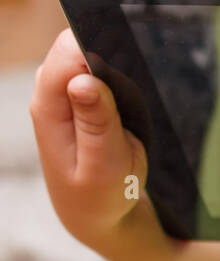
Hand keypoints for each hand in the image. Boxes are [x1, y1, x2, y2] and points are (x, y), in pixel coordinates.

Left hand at [29, 29, 172, 260]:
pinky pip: (100, 71)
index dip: (99, 50)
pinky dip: (118, 83)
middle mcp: (51, 91)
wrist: (98, 216)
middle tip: (128, 104)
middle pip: (79, 44)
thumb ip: (96, 123)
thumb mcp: (104, 167)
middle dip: (110, 62)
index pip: (69, 49)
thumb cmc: (102, 196)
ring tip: (127, 113)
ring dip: (117, 75)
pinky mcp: (81, 98)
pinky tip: (126, 110)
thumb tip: (82, 80)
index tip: (124, 75)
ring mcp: (65, 93)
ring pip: (91, 55)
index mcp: (50, 105)